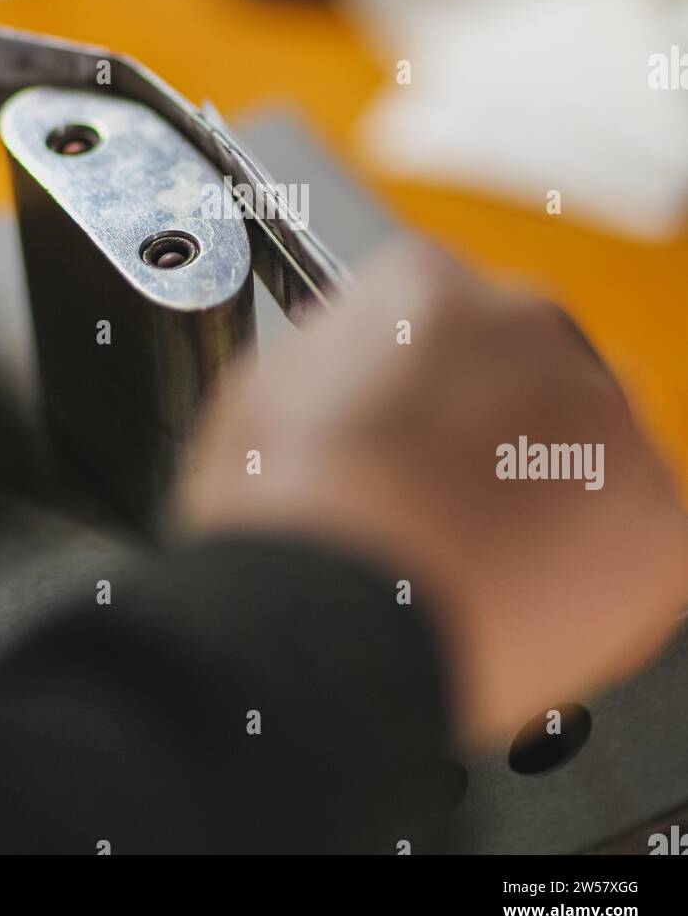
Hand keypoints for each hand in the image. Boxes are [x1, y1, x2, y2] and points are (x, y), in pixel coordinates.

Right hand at [180, 238, 687, 742]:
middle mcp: (529, 329)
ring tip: (480, 557)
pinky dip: (599, 567)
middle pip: (530, 364)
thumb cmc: (285, 524)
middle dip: (500, 422)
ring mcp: (601, 421)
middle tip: (446, 497)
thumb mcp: (266, 390)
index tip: (417, 422)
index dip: (427, 374)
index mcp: (430, 287)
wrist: (333, 628)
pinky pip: (638, 532)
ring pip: (590, 445)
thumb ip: (336, 351)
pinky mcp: (654, 517)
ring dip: (549, 488)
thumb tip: (353, 361)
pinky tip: (525, 593)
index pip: (450, 303)